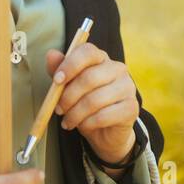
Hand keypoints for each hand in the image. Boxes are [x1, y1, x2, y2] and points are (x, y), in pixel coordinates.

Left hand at [45, 43, 137, 167]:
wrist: (106, 131)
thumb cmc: (85, 103)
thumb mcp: (69, 86)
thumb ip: (59, 70)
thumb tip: (51, 54)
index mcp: (101, 58)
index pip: (87, 52)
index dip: (70, 65)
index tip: (56, 81)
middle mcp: (118, 69)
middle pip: (89, 78)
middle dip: (68, 96)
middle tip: (58, 109)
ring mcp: (127, 87)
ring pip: (95, 100)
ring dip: (75, 114)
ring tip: (68, 121)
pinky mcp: (132, 108)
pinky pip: (104, 116)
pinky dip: (88, 123)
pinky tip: (83, 126)